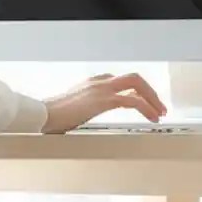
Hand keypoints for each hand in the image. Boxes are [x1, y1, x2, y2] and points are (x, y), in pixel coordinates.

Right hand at [41, 73, 167, 133]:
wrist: (41, 115)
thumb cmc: (50, 117)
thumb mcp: (71, 112)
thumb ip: (83, 112)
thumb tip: (84, 123)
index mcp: (91, 83)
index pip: (121, 82)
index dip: (136, 92)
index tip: (144, 103)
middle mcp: (99, 82)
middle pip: (134, 79)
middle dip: (150, 92)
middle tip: (159, 106)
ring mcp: (102, 88)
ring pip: (137, 85)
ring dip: (152, 98)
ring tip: (160, 112)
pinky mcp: (104, 100)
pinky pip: (133, 101)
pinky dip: (146, 108)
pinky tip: (151, 117)